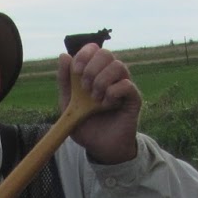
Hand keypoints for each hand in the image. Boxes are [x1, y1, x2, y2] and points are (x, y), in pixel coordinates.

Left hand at [57, 43, 140, 163]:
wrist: (99, 148)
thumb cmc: (86, 125)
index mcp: (95, 72)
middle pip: (106, 53)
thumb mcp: (68, 104)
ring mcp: (123, 85)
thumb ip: (65, 81)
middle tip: (85, 87)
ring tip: (95, 98)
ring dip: (102, 81)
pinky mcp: (133, 98)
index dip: (84, 55)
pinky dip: (113, 92)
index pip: (93, 49)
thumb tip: (63, 55)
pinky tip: (107, 105)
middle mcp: (111, 75)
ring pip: (119, 66)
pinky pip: (127, 85)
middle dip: (92, 68)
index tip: (76, 71)